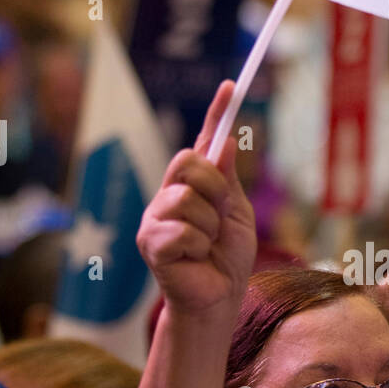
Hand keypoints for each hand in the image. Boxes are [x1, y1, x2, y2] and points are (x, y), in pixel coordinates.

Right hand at [136, 80, 256, 315]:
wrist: (218, 300)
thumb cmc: (227, 260)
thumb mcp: (238, 215)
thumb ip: (228, 182)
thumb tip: (225, 142)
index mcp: (192, 186)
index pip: (203, 142)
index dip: (217, 113)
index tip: (232, 86)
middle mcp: (169, 195)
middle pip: (188, 161)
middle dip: (214, 188)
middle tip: (220, 216)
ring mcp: (155, 218)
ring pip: (188, 199)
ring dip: (210, 226)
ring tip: (207, 246)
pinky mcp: (150, 242)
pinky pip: (183, 231)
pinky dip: (199, 247)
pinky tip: (195, 260)